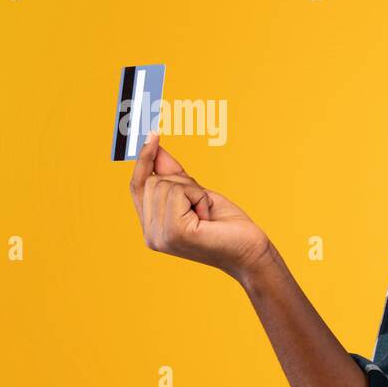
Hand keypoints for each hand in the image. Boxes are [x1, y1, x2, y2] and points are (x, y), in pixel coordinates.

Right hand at [129, 130, 270, 282]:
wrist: (251, 252)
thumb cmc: (227, 226)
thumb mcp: (197, 194)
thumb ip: (173, 175)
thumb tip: (154, 146)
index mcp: (153, 228)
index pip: (137, 187)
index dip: (143, 160)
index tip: (153, 134)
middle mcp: (151, 235)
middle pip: (153, 182)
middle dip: (183, 183)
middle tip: (203, 205)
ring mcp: (160, 236)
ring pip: (166, 185)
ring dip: (194, 192)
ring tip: (206, 214)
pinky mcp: (175, 233)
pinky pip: (179, 192)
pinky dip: (199, 197)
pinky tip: (208, 217)